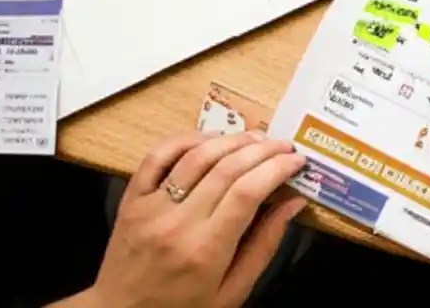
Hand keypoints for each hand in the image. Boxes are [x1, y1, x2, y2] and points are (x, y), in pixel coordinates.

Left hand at [63, 131, 306, 307]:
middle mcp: (177, 223)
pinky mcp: (132, 198)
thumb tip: (293, 203)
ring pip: (196, 156)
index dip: (276, 169)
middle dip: (262, 150)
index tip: (297, 160)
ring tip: (256, 138)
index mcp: (206, 251)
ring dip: (231, 140)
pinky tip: (210, 139)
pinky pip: (157, 156)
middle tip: (284, 145)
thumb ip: (263, 246)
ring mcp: (151, 207)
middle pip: (226, 168)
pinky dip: (186, 139)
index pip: (247, 192)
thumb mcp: (231, 293)